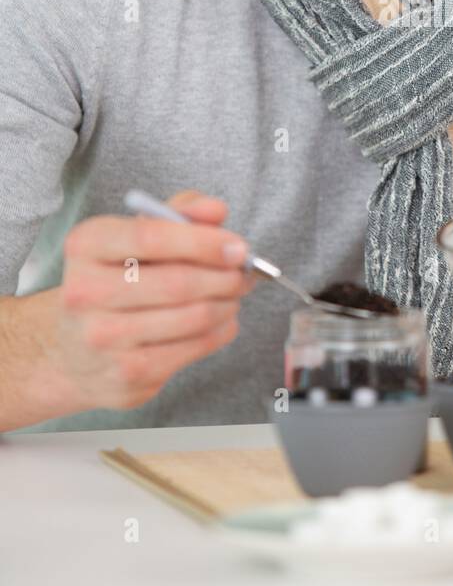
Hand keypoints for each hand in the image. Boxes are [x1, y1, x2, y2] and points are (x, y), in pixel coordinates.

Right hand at [52, 190, 256, 410]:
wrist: (75, 348)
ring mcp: (102, 339)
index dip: (203, 241)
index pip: (150, 236)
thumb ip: (179, 214)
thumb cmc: (117, 279)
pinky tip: (223, 320)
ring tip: (234, 295)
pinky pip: (191, 349)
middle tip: (243, 273)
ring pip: (192, 318)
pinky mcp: (124, 375)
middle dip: (225, 277)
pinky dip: (220, 331)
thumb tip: (216, 211)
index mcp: (86, 245)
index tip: (237, 247)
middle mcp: (84, 292)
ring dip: (227, 304)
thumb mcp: (137, 235)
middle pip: (177, 282)